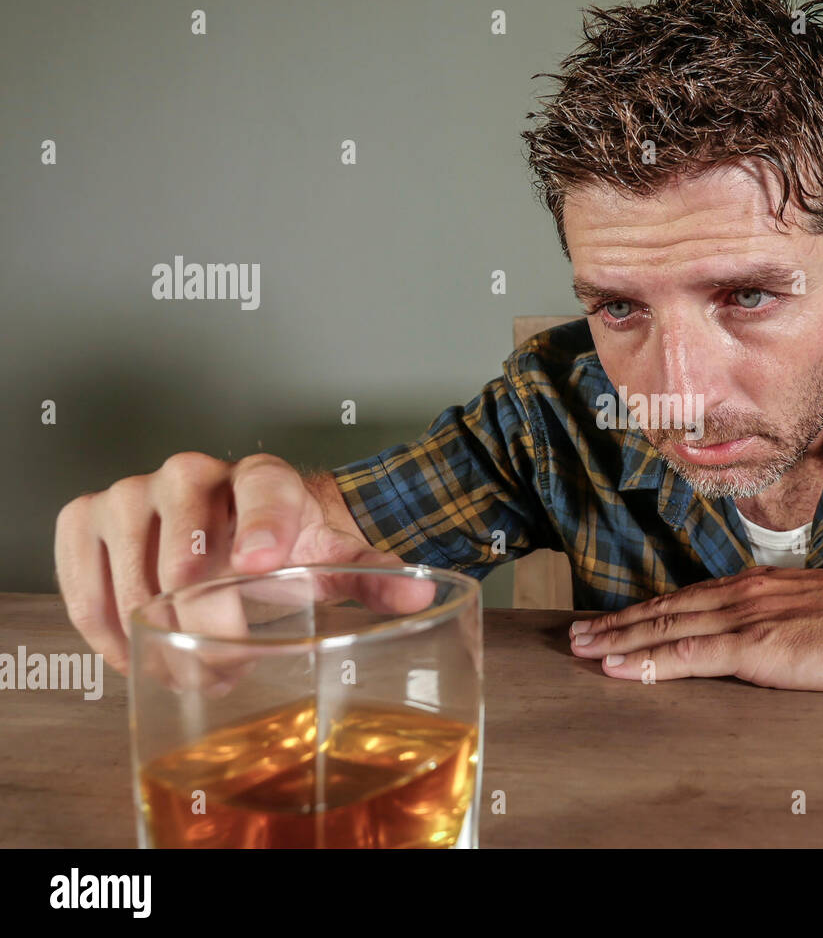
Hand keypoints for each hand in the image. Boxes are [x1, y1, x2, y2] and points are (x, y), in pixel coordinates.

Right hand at [53, 451, 425, 677]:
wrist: (236, 520)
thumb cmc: (284, 541)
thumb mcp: (331, 556)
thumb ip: (373, 577)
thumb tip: (420, 597)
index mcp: (262, 478)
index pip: (263, 491)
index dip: (262, 525)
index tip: (263, 564)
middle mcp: (191, 473)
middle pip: (187, 548)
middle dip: (207, 620)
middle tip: (228, 666)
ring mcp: (131, 493)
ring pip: (131, 575)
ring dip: (159, 637)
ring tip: (194, 668)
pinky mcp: (86, 519)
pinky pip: (83, 586)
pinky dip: (107, 632)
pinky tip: (138, 655)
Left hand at [568, 565, 822, 689]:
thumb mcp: (821, 612)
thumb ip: (788, 622)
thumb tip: (774, 639)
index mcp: (761, 586)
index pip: (690, 598)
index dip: (648, 610)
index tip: (617, 619)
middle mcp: (746, 594)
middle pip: (667, 609)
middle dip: (619, 623)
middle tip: (577, 633)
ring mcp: (750, 618)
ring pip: (668, 628)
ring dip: (620, 640)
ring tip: (582, 649)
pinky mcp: (759, 647)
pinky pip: (691, 656)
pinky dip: (649, 663)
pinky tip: (620, 670)